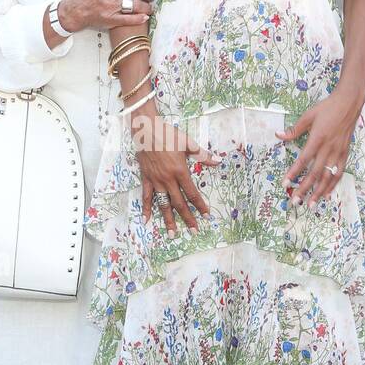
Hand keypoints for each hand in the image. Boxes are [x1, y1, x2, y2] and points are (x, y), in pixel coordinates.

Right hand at [130, 101, 220, 235]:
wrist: (146, 130)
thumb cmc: (168, 134)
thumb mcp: (188, 143)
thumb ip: (203, 155)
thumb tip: (218, 161)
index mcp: (180, 172)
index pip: (192, 193)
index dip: (200, 206)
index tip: (207, 215)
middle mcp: (168, 180)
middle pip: (179, 204)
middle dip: (188, 218)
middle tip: (194, 231)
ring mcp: (156, 181)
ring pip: (163, 204)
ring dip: (168, 220)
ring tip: (173, 234)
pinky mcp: (146, 179)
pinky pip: (146, 196)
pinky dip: (146, 209)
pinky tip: (146, 220)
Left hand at [275, 91, 360, 207]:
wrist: (349, 103)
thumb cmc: (327, 108)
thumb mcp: (308, 115)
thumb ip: (294, 129)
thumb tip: (278, 136)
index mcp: (317, 139)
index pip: (303, 160)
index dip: (293, 173)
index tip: (285, 184)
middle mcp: (328, 149)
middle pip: (315, 174)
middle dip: (305, 189)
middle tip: (296, 202)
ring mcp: (338, 153)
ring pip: (328, 177)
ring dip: (319, 192)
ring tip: (311, 205)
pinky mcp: (345, 154)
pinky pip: (339, 173)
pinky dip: (333, 185)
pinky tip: (327, 194)